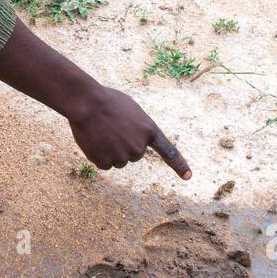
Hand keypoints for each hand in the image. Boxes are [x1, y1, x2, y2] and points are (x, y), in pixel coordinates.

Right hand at [68, 84, 191, 175]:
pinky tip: (94, 140)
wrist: (88, 103)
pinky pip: (105, 164)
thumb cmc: (107, 100)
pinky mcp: (106, 162)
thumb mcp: (131, 109)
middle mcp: (139, 146)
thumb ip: (137, 126)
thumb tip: (132, 138)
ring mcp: (123, 155)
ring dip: (110, 150)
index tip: (188, 176)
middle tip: (112, 128)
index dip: (179, 165)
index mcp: (149, 130)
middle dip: (124, 145)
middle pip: (134, 155)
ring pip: (118, 160)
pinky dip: (98, 155)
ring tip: (101, 132)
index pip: (168, 151)